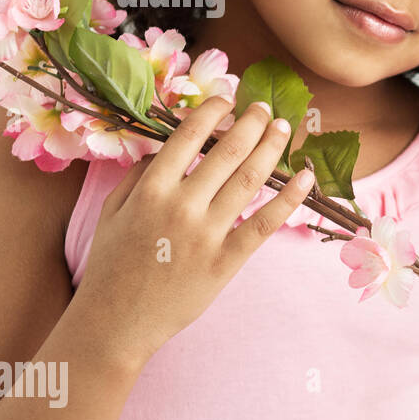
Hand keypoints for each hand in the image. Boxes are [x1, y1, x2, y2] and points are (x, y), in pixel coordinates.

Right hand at [75, 95, 314, 365]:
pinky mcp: (227, 261)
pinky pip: (264, 223)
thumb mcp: (112, 212)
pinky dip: (290, 198)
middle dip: (250, 123)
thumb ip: (139, 176)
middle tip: (264, 107)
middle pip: (227, 153)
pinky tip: (306, 177)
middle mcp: (181, 206)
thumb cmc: (112, 265)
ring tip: (284, 128)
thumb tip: (166, 146)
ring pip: (249, 180)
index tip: (227, 98)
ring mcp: (207, 234)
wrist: (116, 322)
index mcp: (151, 190)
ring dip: (271, 148)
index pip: (188, 137)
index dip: (212, 112)